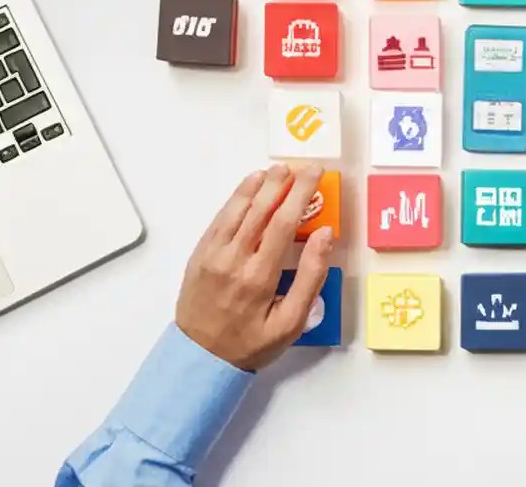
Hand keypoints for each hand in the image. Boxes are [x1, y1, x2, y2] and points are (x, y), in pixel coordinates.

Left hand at [175, 163, 334, 371]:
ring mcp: (212, 254)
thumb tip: (325, 237)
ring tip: (276, 170)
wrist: (200, 359)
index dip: (300, 194)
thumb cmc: (251, 343)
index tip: (314, 175)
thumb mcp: (291, 322)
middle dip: (283, 183)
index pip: (283, 222)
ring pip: (237, 209)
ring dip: (257, 186)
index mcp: (259, 276)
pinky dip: (235, 199)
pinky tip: (248, 187)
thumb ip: (310, 278)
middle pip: (260, 209)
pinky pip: (219, 219)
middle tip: (301, 166)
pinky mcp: (199, 254)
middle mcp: (233, 259)